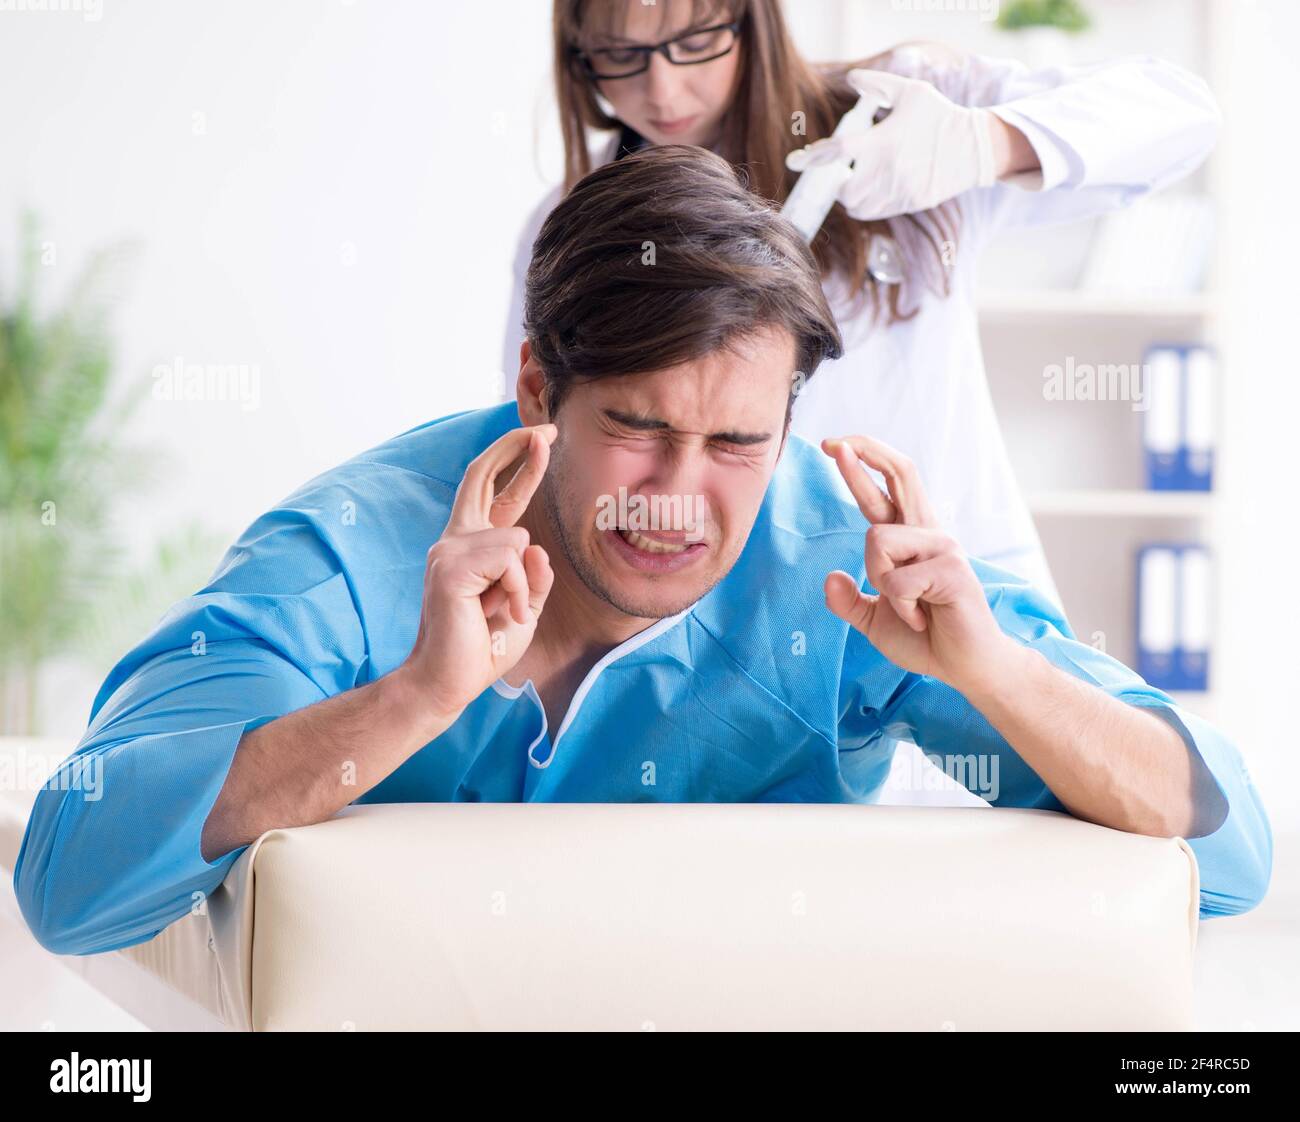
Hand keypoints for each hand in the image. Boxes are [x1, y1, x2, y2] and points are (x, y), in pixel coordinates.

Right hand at [399, 424, 556, 721]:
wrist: (448, 683)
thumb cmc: (484, 648)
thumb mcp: (526, 607)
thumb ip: (535, 577)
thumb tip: (538, 548)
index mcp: (471, 546)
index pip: (493, 492)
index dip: (516, 461)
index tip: (540, 436)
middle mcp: (454, 540)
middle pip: (481, 475)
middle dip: (517, 449)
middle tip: (545, 432)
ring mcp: (447, 550)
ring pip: (517, 539)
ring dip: (524, 584)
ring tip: (504, 614)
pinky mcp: (450, 568)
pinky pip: (510, 562)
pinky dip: (518, 592)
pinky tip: (502, 614)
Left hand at [786, 68, 996, 220]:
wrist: (973, 148)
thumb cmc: (939, 116)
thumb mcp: (911, 92)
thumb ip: (878, 85)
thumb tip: (852, 79)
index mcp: (885, 142)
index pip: (840, 151)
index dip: (813, 158)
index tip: (794, 161)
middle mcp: (889, 171)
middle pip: (844, 191)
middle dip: (836, 184)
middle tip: (840, 172)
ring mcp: (899, 192)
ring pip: (858, 207)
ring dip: (849, 197)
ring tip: (856, 181)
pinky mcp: (908, 205)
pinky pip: (876, 213)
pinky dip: (866, 205)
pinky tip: (873, 190)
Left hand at [820, 435, 1015, 693]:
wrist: (962, 666)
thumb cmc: (926, 638)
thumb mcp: (874, 620)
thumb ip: (849, 601)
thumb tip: (830, 577)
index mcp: (910, 538)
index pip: (885, 488)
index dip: (861, 462)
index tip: (833, 445)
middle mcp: (927, 533)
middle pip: (900, 473)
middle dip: (864, 454)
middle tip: (833, 444)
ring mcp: (943, 546)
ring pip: (878, 541)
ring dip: (880, 580)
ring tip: (910, 608)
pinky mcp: (952, 568)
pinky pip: (896, 580)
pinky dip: (899, 606)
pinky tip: (923, 617)